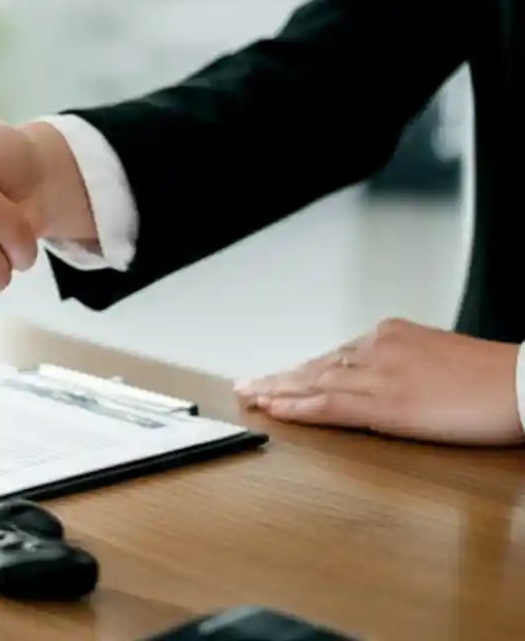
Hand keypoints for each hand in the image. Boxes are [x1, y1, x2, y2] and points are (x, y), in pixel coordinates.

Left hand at [234, 319, 523, 445]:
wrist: (522, 384)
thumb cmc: (493, 378)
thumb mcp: (439, 360)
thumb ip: (405, 366)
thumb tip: (388, 381)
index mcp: (391, 335)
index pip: (334, 356)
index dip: (302, 370)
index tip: (279, 377)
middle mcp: (377, 349)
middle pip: (316, 367)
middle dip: (279, 378)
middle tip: (247, 385)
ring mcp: (377, 376)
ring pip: (312, 384)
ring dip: (277, 392)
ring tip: (249, 397)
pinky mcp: (383, 404)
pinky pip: (328, 406)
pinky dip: (297, 408)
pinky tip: (275, 410)